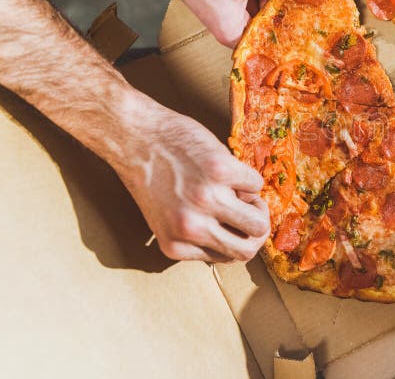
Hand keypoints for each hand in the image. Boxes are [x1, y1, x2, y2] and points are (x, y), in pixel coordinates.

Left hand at [113, 97, 269, 261]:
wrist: (134, 136)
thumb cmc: (149, 174)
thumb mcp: (166, 218)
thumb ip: (196, 232)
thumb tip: (235, 234)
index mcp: (176, 245)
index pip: (226, 258)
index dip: (235, 237)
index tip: (232, 221)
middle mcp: (191, 228)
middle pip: (248, 249)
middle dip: (254, 230)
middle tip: (247, 209)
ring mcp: (208, 199)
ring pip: (259, 224)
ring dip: (257, 207)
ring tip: (242, 192)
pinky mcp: (221, 171)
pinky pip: (255, 184)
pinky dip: (247, 177)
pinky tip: (229, 168)